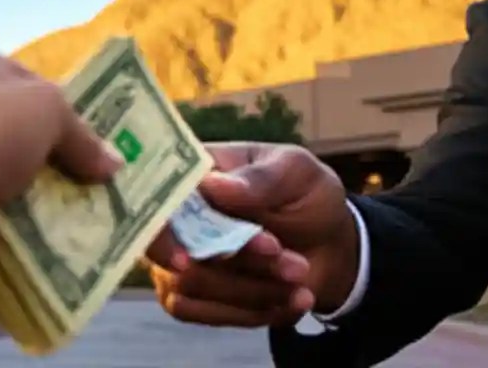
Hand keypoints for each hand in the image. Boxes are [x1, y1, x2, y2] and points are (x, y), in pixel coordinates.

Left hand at [0, 45, 123, 297]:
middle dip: (73, 171)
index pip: (33, 87)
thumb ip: (81, 134)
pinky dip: (37, 251)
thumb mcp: (44, 108)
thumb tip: (111, 164)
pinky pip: (8, 240)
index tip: (111, 141)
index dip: (74, 112)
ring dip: (60, 215)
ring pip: (24, 197)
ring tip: (111, 232)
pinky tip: (77, 261)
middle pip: (32, 146)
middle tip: (120, 194)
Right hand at [144, 142, 358, 327]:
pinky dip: (255, 312)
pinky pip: (209, 315)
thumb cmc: (306, 193)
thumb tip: (213, 185)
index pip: (155, 202)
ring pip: (193, 288)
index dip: (161, 234)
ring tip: (300, 274)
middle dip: (239, 263)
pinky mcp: (196, 296)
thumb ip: (260, 178)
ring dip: (253, 289)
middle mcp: (176, 218)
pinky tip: (296, 298)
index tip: (189, 259)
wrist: (332, 241)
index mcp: (193, 176)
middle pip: (178, 253)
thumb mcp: (296, 171)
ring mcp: (181, 260)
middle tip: (294, 262)